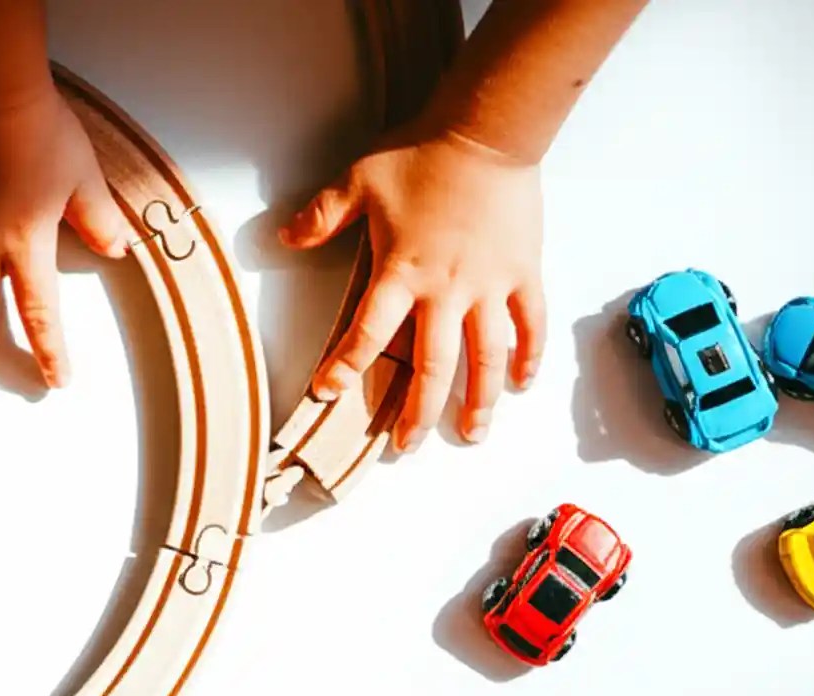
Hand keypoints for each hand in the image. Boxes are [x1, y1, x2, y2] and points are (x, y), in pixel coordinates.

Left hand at [279, 129, 545, 451]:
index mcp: (401, 273)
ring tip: (471, 434)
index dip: (345, 367)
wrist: (486, 132)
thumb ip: (322, 216)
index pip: (367, 334)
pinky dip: (528, 357)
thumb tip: (285, 237)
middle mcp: (446, 291)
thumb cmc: (422, 155)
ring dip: (478, 402)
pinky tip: (521, 383)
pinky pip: (528, 325)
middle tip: (406, 444)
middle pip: (431, 367)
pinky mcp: (523, 274)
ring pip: (485, 360)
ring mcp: (489, 287)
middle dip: (417, 412)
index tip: (328, 393)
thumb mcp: (358, 181)